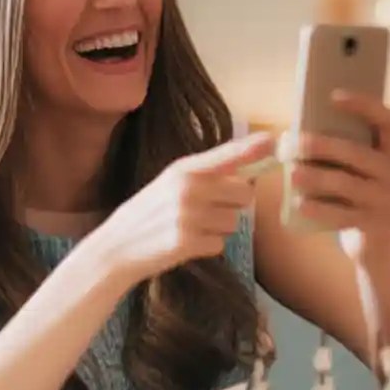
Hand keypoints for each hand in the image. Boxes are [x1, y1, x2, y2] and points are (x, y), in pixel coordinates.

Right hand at [93, 131, 275, 284]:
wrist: (117, 246)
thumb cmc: (150, 213)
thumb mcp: (171, 183)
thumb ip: (206, 174)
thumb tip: (248, 171)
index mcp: (184, 169)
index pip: (225, 155)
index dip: (251, 149)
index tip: (272, 142)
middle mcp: (188, 188)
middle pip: (243, 195)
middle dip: (233, 204)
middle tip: (207, 210)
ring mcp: (188, 216)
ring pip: (234, 222)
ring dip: (218, 228)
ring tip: (191, 227)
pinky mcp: (187, 243)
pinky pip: (220, 244)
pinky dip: (208, 247)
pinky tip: (186, 243)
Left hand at [286, 91, 389, 255]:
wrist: (375, 246)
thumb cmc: (356, 197)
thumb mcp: (358, 171)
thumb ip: (343, 149)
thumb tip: (298, 128)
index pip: (389, 121)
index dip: (364, 106)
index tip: (333, 96)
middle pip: (357, 153)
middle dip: (321, 146)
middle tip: (291, 143)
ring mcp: (389, 202)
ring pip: (347, 184)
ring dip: (315, 177)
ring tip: (291, 173)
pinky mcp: (375, 227)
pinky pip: (343, 215)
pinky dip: (318, 208)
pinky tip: (299, 203)